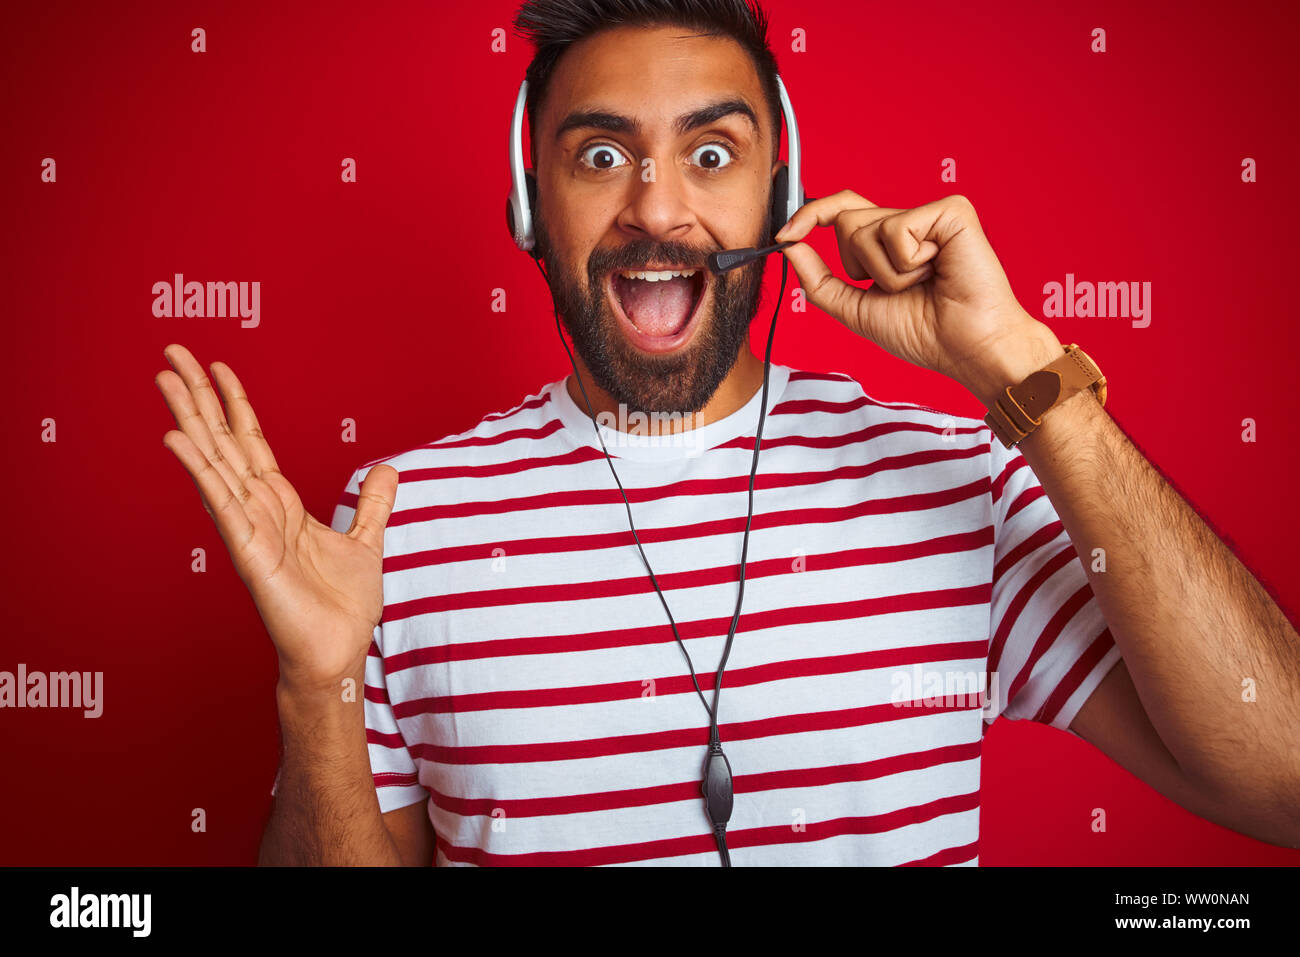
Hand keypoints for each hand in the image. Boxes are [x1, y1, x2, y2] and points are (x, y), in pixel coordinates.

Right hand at [155, 344, 396, 691]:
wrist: (337, 654)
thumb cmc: (342, 607)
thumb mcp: (367, 542)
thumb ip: (373, 505)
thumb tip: (386, 469)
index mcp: (282, 504)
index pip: (252, 442)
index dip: (236, 404)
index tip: (218, 366)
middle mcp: (258, 510)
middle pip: (223, 441)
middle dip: (199, 397)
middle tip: (171, 351)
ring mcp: (248, 529)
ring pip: (214, 462)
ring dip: (189, 420)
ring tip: (164, 379)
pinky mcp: (248, 553)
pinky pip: (221, 504)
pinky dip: (200, 471)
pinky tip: (178, 441)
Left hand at [774, 191, 1062, 405]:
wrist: (967, 349)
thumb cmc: (924, 333)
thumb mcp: (856, 308)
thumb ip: (819, 280)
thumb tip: (789, 247)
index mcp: (891, 242)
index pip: (842, 212)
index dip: (810, 215)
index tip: (783, 235)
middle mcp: (910, 222)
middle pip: (848, 221)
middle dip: (859, 265)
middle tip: (899, 288)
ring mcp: (931, 214)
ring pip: (867, 228)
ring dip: (886, 273)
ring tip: (922, 285)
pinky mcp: (952, 211)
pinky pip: (896, 230)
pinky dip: (907, 264)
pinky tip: (937, 272)